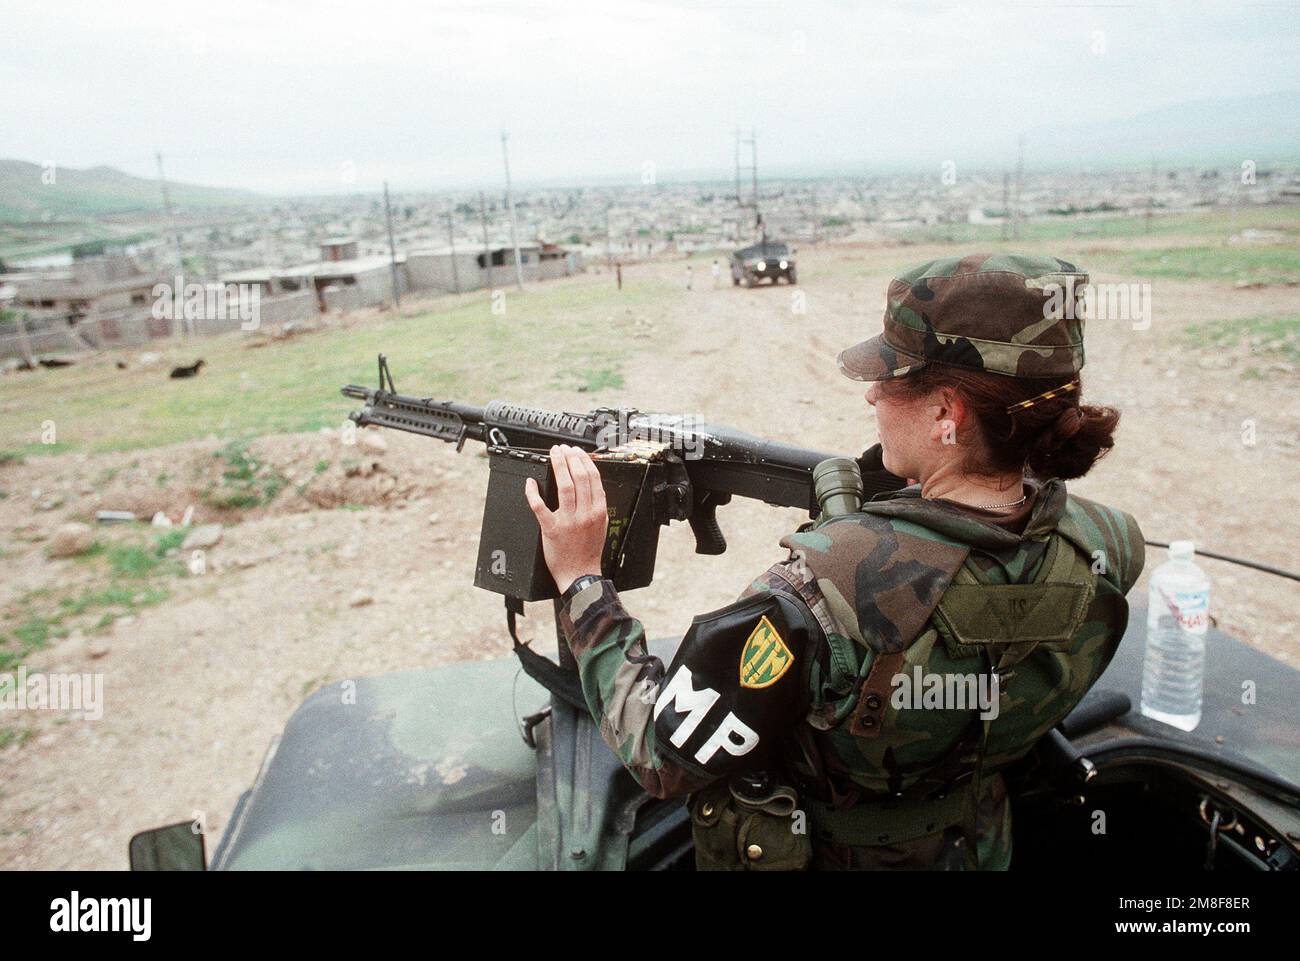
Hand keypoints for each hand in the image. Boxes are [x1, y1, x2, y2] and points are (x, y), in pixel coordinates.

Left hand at [523, 444, 607, 594]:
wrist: (580, 574)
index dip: (584, 460)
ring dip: (558, 466)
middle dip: (570, 458)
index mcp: (598, 511)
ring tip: (554, 455)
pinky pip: (540, 507)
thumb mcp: (601, 525)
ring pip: (564, 486)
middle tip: (563, 449)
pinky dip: (533, 493)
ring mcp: (568, 521)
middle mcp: (585, 514)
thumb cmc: (589, 552)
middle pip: (579, 477)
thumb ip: (597, 505)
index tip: (577, 452)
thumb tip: (590, 484)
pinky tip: (531, 482)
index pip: (593, 478)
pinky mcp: (551, 529)